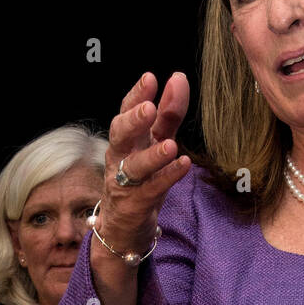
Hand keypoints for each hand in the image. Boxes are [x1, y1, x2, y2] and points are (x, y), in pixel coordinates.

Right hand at [96, 71, 191, 256]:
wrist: (125, 227)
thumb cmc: (141, 179)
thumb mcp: (155, 143)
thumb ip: (168, 114)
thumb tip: (178, 78)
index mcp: (126, 139)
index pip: (126, 112)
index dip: (136, 94)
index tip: (150, 78)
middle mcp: (120, 158)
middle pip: (120, 135)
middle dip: (133, 120)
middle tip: (149, 107)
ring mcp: (125, 183)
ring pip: (134, 166)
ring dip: (152, 155)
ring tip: (171, 145)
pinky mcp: (136, 205)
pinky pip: (151, 190)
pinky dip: (167, 178)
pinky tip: (183, 165)